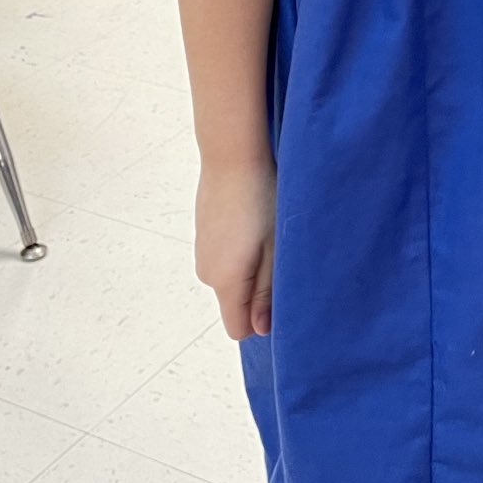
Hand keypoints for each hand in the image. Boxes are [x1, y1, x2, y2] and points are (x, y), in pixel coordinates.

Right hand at [195, 155, 275, 338]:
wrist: (231, 155)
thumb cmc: (260, 198)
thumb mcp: (274, 249)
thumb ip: (267, 293)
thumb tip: (262, 328)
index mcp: (224, 281)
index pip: (238, 328)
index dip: (262, 319)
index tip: (281, 291)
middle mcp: (206, 271)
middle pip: (235, 301)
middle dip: (258, 289)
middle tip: (279, 253)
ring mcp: (201, 251)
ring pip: (230, 277)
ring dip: (250, 265)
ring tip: (266, 232)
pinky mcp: (202, 233)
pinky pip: (223, 256)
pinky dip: (239, 247)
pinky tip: (251, 220)